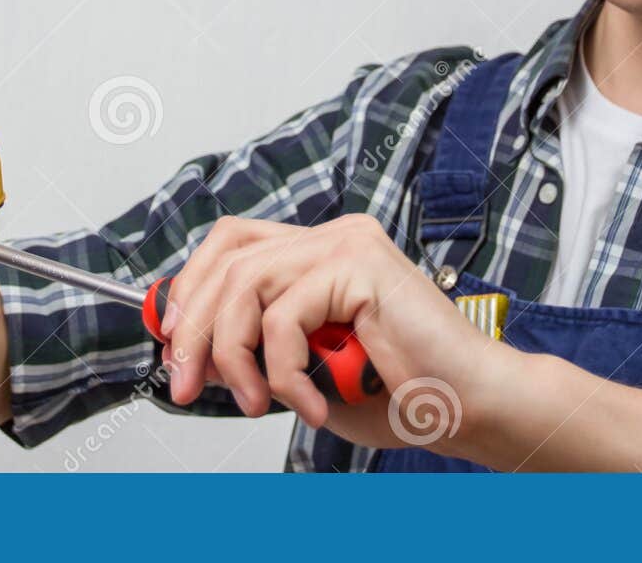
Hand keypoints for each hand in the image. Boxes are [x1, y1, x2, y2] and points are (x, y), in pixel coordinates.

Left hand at [159, 214, 512, 455]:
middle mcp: (332, 236)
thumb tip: (190, 351)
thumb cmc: (400, 392)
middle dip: (193, 329)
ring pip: (246, 284)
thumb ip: (257, 351)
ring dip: (235, 355)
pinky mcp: (360, 264)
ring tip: (258, 403)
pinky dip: (285, 371)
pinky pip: (285, 315)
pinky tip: (313, 404)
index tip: (172, 348)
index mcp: (319, 251)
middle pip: (227, 259)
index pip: (231, 244)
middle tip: (184, 386)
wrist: (470, 405)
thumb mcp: (306, 371)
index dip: (190, 289)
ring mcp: (347, 243)